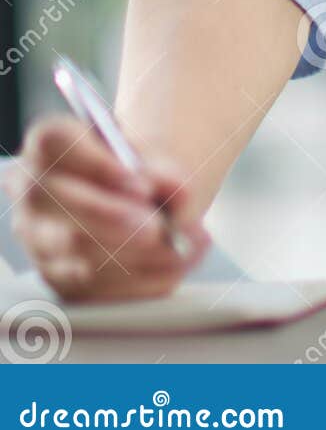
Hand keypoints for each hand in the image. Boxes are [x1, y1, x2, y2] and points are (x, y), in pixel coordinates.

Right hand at [8, 117, 211, 300]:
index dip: (98, 165)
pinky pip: (94, 287)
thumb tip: (176, 192)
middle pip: (54, 202)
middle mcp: (34, 194)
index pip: (56, 142)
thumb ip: (163, 168)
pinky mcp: (60, 281)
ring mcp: (40, 242)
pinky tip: (178, 263)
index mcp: (51, 145)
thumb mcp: (153, 155)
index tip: (141, 183)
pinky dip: (143, 278)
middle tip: (156, 227)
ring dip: (136, 254)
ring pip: (74, 251)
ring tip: (187, 244)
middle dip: (110, 218)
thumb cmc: (136, 171)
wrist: (133, 200)